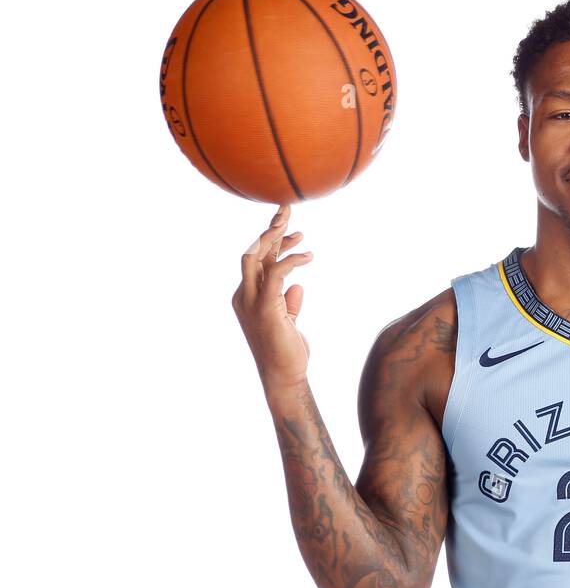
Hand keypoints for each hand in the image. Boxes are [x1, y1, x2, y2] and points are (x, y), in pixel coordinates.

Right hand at [232, 203, 313, 393]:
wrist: (285, 377)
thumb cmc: (288, 353)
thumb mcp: (289, 322)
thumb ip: (289, 303)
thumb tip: (297, 287)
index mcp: (248, 297)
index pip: (257, 261)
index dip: (273, 242)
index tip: (293, 231)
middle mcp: (244, 295)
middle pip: (252, 252)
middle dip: (269, 229)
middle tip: (288, 210)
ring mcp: (251, 301)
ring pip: (255, 257)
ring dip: (275, 238)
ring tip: (298, 231)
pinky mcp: (265, 308)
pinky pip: (276, 274)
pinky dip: (290, 260)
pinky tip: (308, 256)